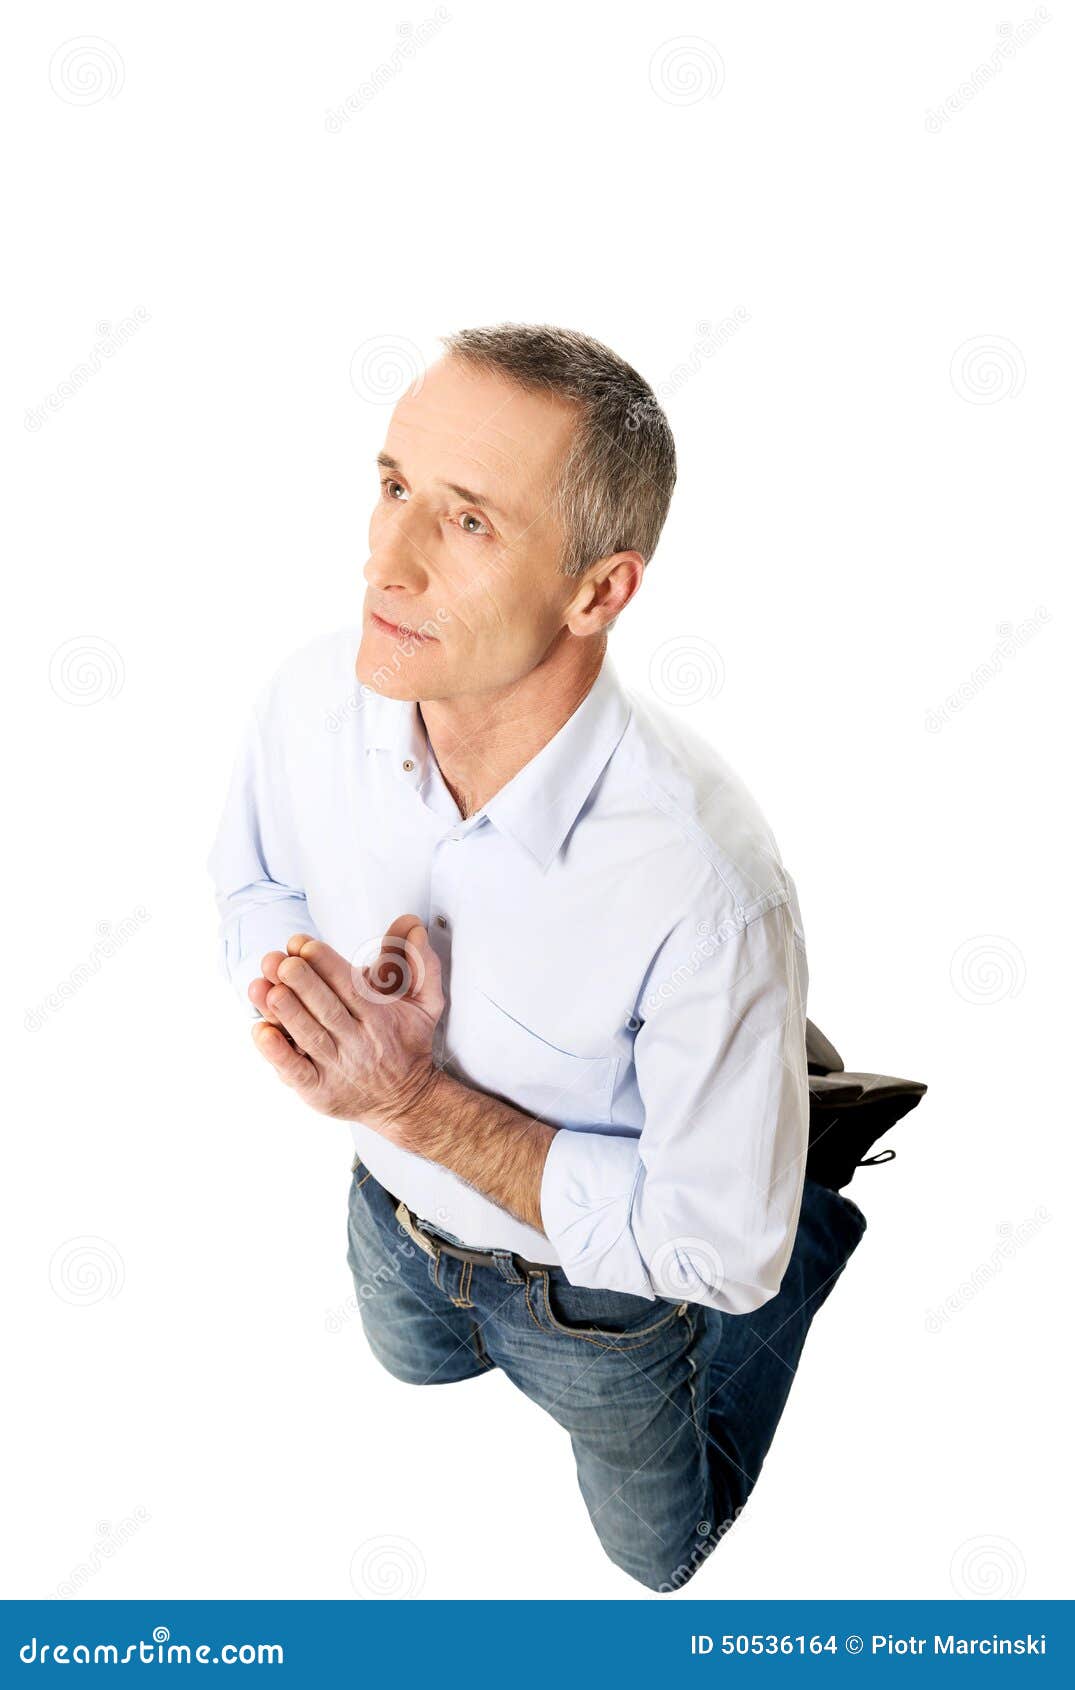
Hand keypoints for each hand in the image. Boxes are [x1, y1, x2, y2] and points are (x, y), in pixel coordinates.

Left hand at [247, 915, 444, 1138]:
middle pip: (327, 1010)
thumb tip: (412, 925)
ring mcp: (337, 1069)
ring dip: (284, 1011)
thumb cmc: (409, 1044)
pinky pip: (295, 1072)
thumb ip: (421, 962)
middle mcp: (359, 1044)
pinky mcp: (318, 1091)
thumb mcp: (426, 1003)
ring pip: (308, 1037)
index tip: (303, 944)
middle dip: (301, 983)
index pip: (352, 989)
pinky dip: (276, 1053)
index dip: (326, 964)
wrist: (406, 1101)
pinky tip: (260, 1031)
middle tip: (280, 961)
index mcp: (381, 1019)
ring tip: (263, 986)